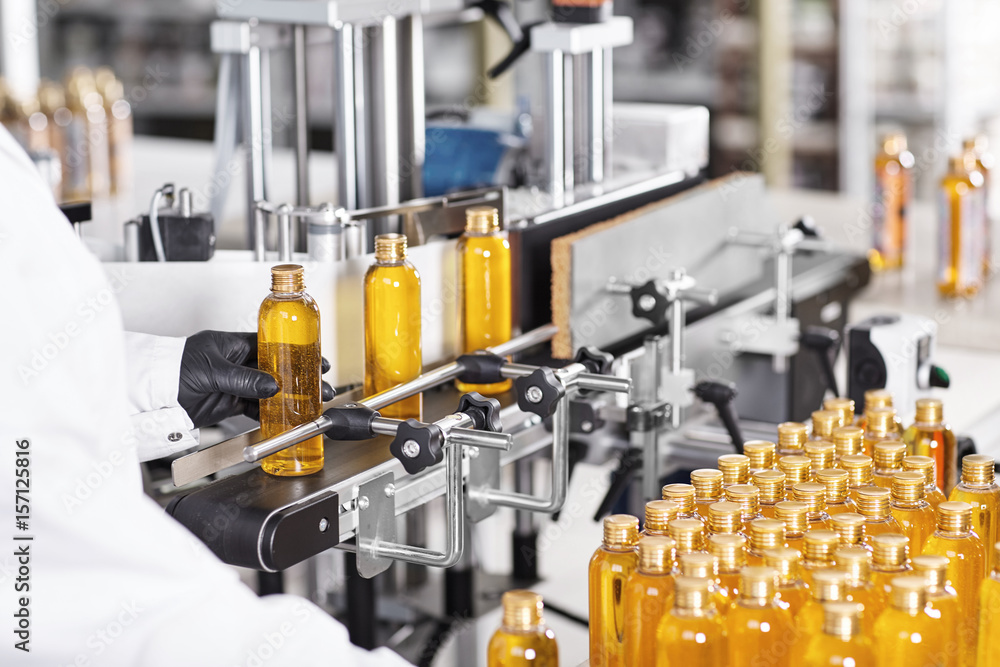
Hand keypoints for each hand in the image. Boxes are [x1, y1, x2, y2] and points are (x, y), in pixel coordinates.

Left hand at [178, 331, 333, 428]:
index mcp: (232, 344)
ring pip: (268, 390)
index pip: (271, 344)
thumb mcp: (212, 370)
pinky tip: (286, 415)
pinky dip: (271, 412)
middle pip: (275, 369)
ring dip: (288, 397)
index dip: (295, 351)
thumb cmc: (173, 370)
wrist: (151, 397)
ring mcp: (233, 383)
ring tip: (310, 403)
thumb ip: (243, 379)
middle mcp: (236, 363)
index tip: (314, 356)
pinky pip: (255, 407)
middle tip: (320, 383)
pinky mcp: (228, 403)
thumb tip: (273, 385)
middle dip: (298, 376)